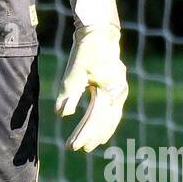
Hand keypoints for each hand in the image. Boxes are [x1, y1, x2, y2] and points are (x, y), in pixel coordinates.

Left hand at [55, 19, 127, 152]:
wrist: (100, 33)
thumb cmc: (86, 52)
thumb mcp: (74, 73)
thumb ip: (70, 95)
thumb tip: (62, 115)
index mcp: (108, 91)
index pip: (94, 120)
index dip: (83, 135)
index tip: (72, 146)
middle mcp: (117, 94)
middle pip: (105, 122)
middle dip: (91, 136)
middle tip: (77, 148)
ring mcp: (120, 91)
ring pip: (111, 118)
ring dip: (101, 132)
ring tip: (91, 144)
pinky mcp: (117, 87)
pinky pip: (113, 110)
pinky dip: (107, 122)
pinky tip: (102, 130)